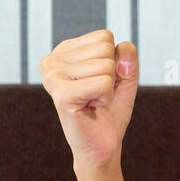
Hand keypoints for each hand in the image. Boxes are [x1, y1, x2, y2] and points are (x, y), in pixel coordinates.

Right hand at [40, 28, 138, 170]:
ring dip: (108, 88)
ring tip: (92, 101)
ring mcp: (53, 77)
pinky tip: (90, 108)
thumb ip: (127, 55)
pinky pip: (104, 83)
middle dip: (111, 75)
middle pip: (105, 49)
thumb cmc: (110, 109)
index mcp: (64, 51)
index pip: (104, 36)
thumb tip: (122, 50)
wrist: (102, 143)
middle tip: (97, 93)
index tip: (100, 80)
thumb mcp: (124, 75)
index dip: (113, 61)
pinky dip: (106, 98)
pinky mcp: (61, 94)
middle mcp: (52, 60)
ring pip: (106, 66)